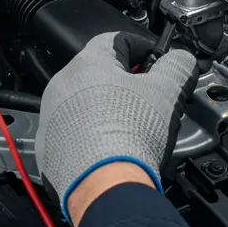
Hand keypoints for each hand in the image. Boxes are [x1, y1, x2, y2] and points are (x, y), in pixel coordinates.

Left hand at [37, 33, 196, 224]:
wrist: (104, 187)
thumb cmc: (130, 137)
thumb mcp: (168, 91)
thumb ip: (177, 65)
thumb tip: (179, 59)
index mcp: (89, 62)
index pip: (119, 40)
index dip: (144, 50)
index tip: (157, 64)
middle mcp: (63, 85)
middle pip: (100, 73)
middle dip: (126, 84)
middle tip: (149, 101)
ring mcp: (52, 117)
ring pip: (85, 103)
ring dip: (107, 109)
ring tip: (131, 129)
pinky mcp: (48, 147)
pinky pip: (73, 132)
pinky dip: (92, 135)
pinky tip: (111, 148)